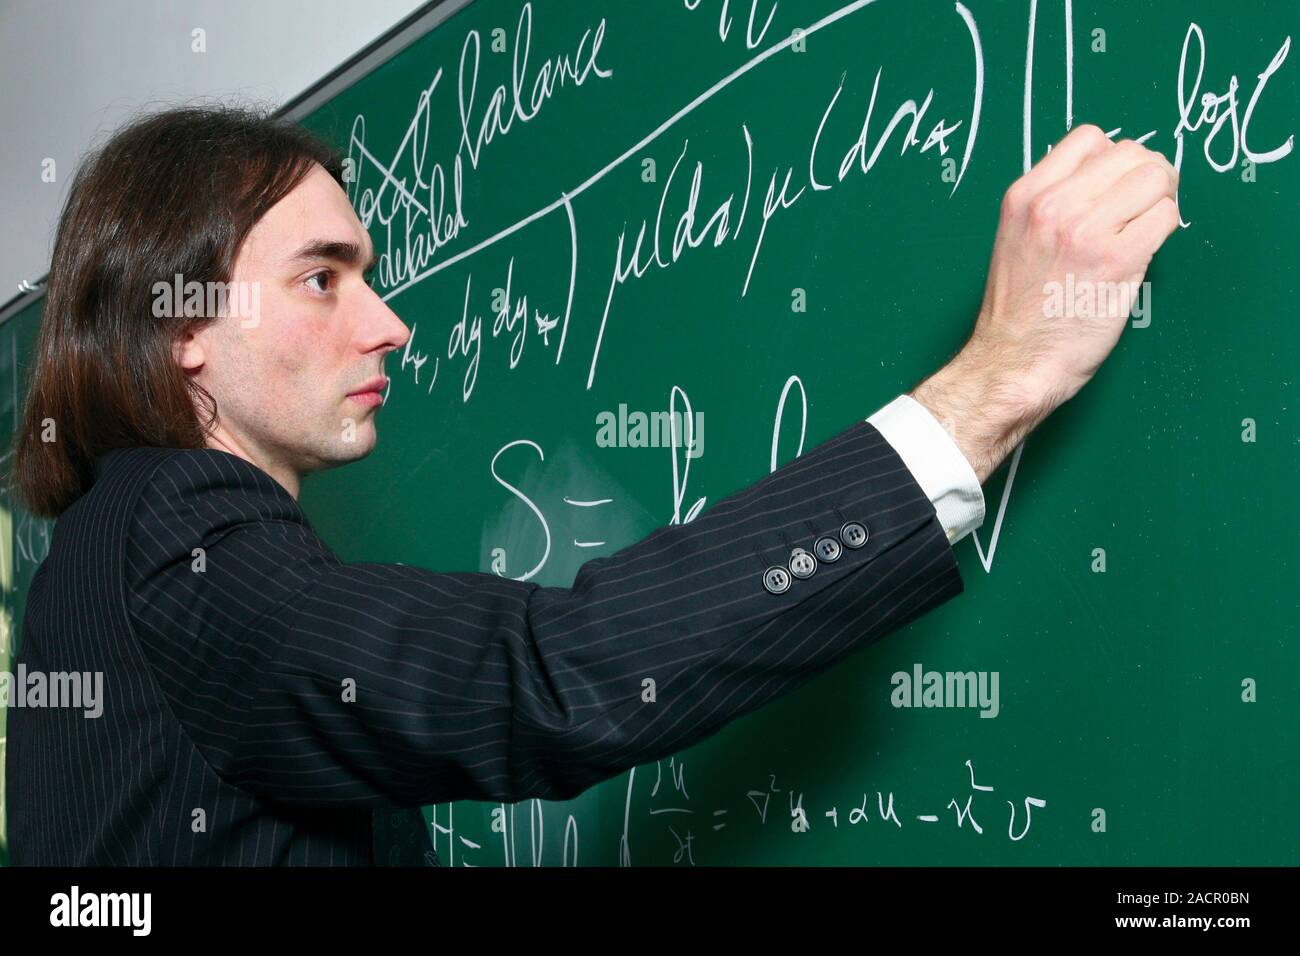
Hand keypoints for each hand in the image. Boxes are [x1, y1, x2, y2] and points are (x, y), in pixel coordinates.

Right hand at [911, 125, 1180, 483]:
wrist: (1013, 361)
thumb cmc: (1019, 311)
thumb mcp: (1016, 239)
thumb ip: (1052, 205)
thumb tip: (1109, 181)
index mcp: (1025, 196)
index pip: (1090, 138)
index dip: (1111, 160)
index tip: (1112, 190)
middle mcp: (1053, 206)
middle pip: (1130, 152)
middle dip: (1145, 176)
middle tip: (1140, 210)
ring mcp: (1085, 231)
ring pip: (1155, 178)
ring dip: (1160, 201)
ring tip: (1143, 230)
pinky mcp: (1117, 260)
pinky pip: (1166, 218)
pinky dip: (1165, 231)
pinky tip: (1144, 253)